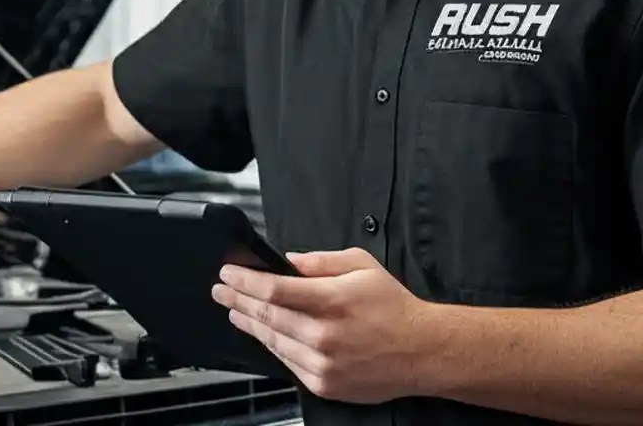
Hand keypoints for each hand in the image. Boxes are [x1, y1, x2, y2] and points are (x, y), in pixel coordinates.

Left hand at [211, 247, 431, 403]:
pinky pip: (286, 362)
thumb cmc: (394, 307)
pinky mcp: (323, 383)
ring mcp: (321, 362)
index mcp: (332, 300)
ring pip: (272, 340)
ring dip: (249, 323)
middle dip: (237, 300)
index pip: (273, 289)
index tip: (229, 273)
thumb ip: (321, 261)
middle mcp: (323, 333)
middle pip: (266, 315)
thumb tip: (287, 260)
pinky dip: (271, 345)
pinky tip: (263, 334)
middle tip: (220, 291)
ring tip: (235, 311)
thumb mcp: (362, 266)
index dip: (245, 280)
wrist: (421, 351)